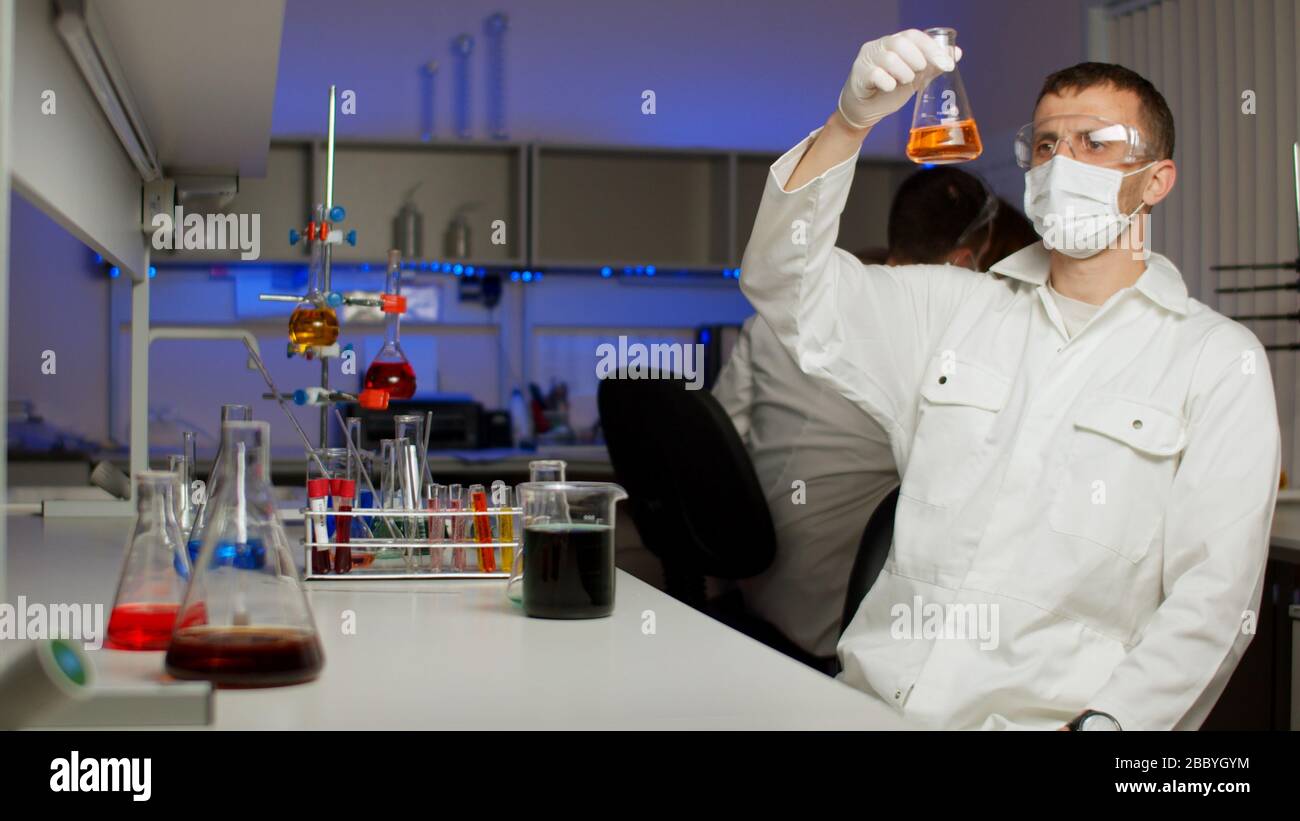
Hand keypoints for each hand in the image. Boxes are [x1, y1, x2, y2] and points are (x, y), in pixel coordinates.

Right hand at [837, 29, 960, 129]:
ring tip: (904, 82)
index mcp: (894, 43)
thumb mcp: (915, 78)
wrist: (866, 110)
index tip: (946, 63)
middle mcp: (879, 46)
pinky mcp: (859, 75)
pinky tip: (889, 88)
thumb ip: (932, 66)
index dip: (931, 48)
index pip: (913, 36)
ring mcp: (867, 59)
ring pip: (889, 58)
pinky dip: (888, 83)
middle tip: (919, 73)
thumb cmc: (889, 91)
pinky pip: (876, 75)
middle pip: (900, 43)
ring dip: (904, 73)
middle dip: (917, 59)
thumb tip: (957, 54)